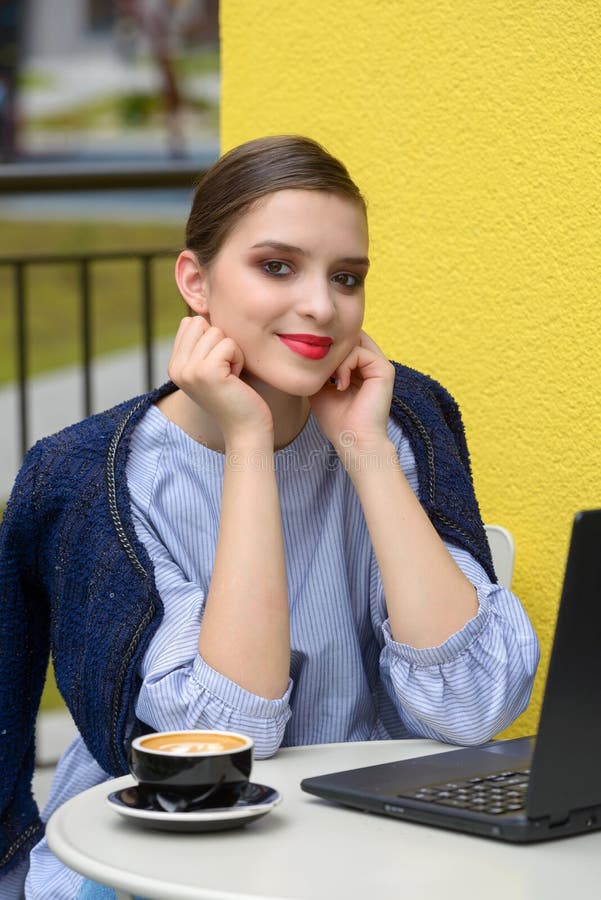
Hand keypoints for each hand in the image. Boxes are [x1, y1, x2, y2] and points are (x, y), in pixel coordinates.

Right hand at [168, 317, 272, 444]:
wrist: (246, 429)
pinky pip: (229, 344)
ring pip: (216, 331)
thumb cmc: (238, 395)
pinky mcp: (206, 372)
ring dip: (233, 352)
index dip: (213, 338)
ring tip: (232, 376)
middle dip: (222, 341)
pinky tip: (236, 380)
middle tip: (227, 370)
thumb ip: (203, 344)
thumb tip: (205, 310)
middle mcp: (176, 368)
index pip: (190, 322)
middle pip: (201, 322)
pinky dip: (239, 359)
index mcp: (175, 365)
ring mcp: (188, 370)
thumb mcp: (212, 367)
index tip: (219, 365)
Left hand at [309, 331, 394, 453]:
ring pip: (352, 342)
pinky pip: (359, 352)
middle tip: (321, 370)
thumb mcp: (320, 387)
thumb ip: (319, 366)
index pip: (342, 342)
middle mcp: (371, 363)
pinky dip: (344, 366)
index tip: (314, 367)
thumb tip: (308, 348)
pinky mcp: (384, 369)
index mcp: (359, 367)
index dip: (326, 347)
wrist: (352, 440)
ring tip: (331, 380)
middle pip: (348, 337)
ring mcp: (379, 365)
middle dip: (330, 349)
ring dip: (335, 359)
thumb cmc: (336, 420)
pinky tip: (341, 385)